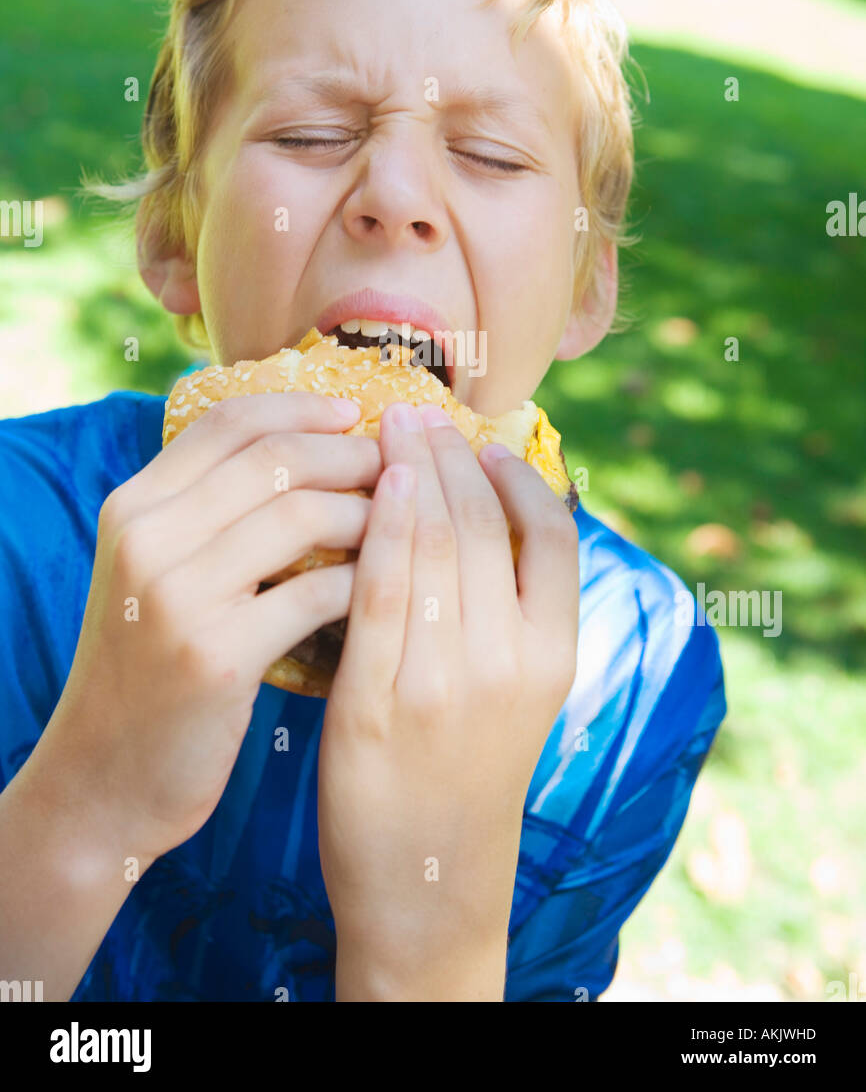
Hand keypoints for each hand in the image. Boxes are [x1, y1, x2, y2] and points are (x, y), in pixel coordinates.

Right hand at [41, 392, 379, 869]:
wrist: (103, 780)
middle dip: (352, 455)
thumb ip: (208, 513)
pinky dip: (361, 583)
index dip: (303, 406)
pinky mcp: (214, 656)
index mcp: (134, 506)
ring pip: (301, 514)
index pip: (230, 421)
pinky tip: (382, 590)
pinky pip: (315, 594)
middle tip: (401, 469)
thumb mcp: (155, 576)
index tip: (357, 411)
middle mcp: (147, 538)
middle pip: (275, 457)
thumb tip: (308, 449)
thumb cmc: (150, 670)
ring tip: (401, 528)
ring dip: (368, 516)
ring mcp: (176, 596)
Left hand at [317, 401, 579, 987]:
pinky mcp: (380, 701)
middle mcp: (510, 662)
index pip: (552, 535)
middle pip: (483, 526)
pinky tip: (367, 493)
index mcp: (555, 655)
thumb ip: (511, 610)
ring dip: (409, 475)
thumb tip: (484, 513)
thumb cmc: (469, 770)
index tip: (484, 440)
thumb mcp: (520, 693)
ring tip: (388, 432)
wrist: (428, 873)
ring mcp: (445, 682)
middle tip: (418, 412)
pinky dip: (376, 530)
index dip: (516, 476)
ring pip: (431, 545)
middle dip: (449, 457)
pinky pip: (378, 591)